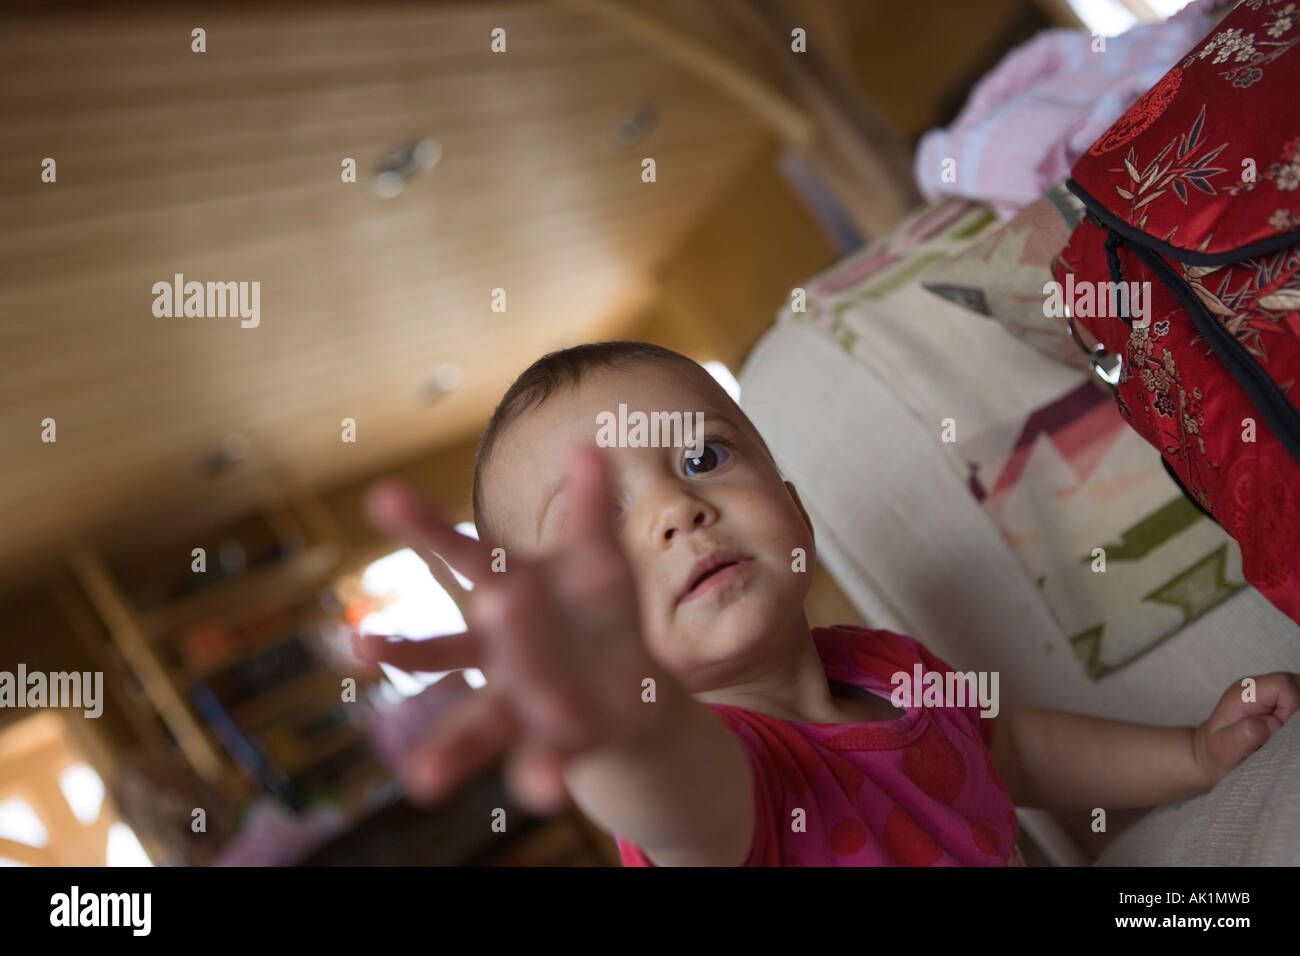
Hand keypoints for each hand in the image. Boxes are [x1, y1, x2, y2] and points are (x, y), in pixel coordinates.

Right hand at [359, 443, 659, 814]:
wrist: (624, 677)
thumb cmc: (597, 608)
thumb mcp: (597, 558)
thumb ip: (589, 510)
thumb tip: (589, 445)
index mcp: (508, 591)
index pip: (463, 556)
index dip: (424, 528)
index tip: (380, 496)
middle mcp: (496, 648)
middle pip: (447, 646)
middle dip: (409, 645)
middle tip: (359, 644)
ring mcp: (515, 697)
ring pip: (474, 721)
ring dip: (450, 751)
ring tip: (424, 782)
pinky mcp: (548, 738)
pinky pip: (541, 760)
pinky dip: (540, 777)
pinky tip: (543, 794)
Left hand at [1192, 672, 1299, 786]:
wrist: (1211, 756)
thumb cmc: (1217, 753)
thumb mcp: (1225, 748)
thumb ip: (1245, 733)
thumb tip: (1273, 723)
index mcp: (1245, 692)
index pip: (1283, 684)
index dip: (1292, 707)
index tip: (1284, 733)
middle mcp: (1258, 689)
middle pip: (1296, 686)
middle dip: (1299, 712)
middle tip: (1289, 737)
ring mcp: (1269, 696)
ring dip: (1299, 717)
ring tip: (1288, 737)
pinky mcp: (1278, 706)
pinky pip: (1297, 705)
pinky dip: (1298, 720)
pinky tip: (1290, 735)